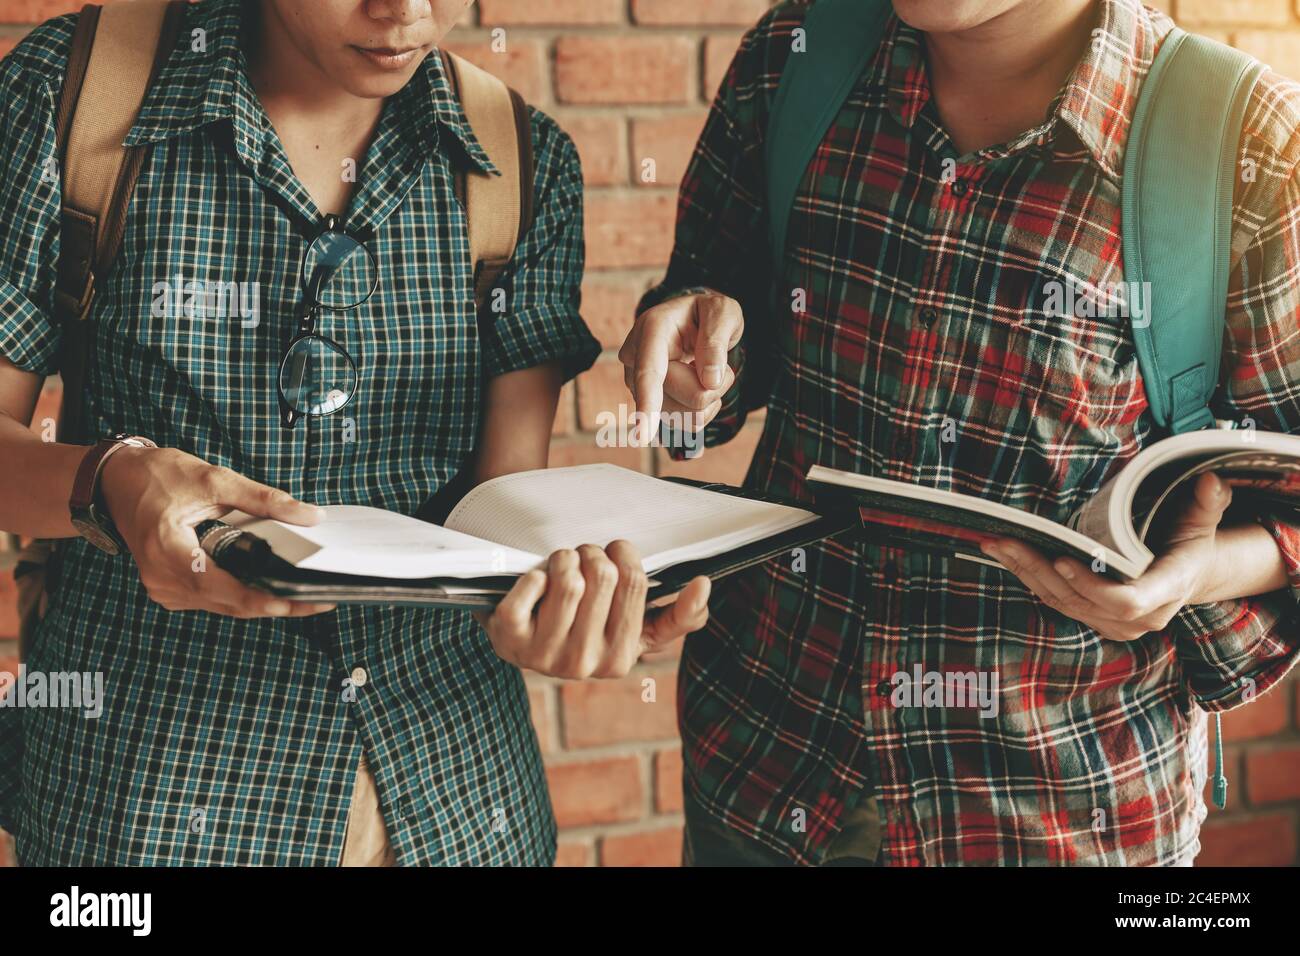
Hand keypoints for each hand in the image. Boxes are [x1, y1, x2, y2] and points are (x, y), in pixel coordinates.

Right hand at [99, 445, 335, 618]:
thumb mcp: (215, 479)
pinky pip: (213, 599)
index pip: (221, 586)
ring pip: (223, 605)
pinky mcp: (170, 588)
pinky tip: (271, 587)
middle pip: (228, 603)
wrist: (115, 482)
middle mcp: (161, 578)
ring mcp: (163, 588)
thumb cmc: (158, 476)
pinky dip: (242, 595)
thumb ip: (264, 500)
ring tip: (305, 596)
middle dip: (275, 604)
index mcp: (167, 550)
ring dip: (262, 602)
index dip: (262, 598)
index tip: (298, 601)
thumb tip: (310, 516)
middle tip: (320, 600)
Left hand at [477, 539, 710, 678]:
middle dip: (593, 552)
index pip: (634, 583)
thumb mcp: (636, 628)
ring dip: (565, 557)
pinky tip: (536, 582)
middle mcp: (583, 665)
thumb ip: (679, 616)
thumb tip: (704, 585)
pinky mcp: (509, 638)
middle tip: (584, 556)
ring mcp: (543, 656)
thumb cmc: (586, 627)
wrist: (521, 637)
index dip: (624, 554)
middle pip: (602, 576)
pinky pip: (531, 585)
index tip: (616, 550)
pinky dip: (534, 573)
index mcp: (620, 660)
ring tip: (562, 563)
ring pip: (569, 578)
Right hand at [618, 292, 742, 444]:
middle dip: (714, 385)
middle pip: (689, 397)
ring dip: (709, 396)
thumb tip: (710, 382)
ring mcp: (639, 385)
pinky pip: (687, 423)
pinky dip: (703, 407)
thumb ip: (716, 341)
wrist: (693, 321)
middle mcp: (637, 359)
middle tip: (714, 359)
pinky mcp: (648, 404)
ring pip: (687, 415)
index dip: (648, 403)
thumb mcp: (722, 312)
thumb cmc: (707, 314)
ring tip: (702, 367)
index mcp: (652, 330)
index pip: (649, 371)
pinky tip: (696, 382)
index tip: (642, 434)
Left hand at [981, 472, 1232, 641]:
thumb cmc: (1191, 540)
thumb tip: (1211, 480)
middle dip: (1038, 569)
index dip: (1093, 586)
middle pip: (1081, 600)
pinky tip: (1006, 555)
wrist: (1189, 572)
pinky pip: (1057, 602)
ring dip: (1025, 572)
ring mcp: (1116, 624)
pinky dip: (1029, 578)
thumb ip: (1207, 503)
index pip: (1128, 601)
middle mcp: (1142, 616)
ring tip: (995, 542)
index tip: (1062, 558)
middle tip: (1005, 540)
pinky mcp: (1095, 620)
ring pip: (1062, 602)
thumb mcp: (1203, 519)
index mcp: (1168, 589)